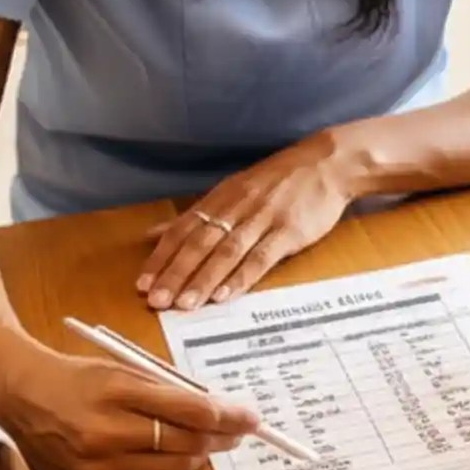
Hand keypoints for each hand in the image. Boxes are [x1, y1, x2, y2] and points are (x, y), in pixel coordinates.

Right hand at [0, 348, 258, 469]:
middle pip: (186, 444)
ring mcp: (96, 468)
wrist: (19, 396)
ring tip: (207, 444)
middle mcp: (104, 433)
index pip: (188, 409)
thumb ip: (169, 389)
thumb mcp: (123, 369)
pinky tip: (173, 460)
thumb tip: (220, 411)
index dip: (227, 416)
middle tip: (237, 432)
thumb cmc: (78, 378)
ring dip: (198, 458)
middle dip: (220, 439)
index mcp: (116, 391)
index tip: (250, 417)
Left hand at [136, 131, 356, 309]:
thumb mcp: (232, 190)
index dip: (161, 257)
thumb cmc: (279, 181)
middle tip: (156, 301)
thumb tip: (154, 232)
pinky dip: (240, 277)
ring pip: (225, 252)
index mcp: (220, 199)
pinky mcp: (288, 231)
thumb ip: (196, 215)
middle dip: (175, 273)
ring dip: (202, 280)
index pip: (183, 230)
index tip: (143, 283)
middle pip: (199, 244)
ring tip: (184, 304)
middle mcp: (236, 208)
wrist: (327, 164)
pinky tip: (225, 295)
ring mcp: (262, 219)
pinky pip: (260, 257)